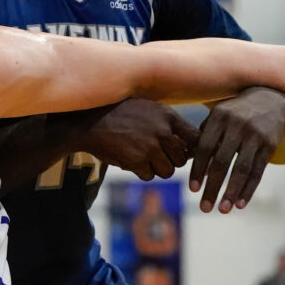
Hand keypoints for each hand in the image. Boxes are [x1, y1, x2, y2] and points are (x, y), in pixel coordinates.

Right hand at [79, 99, 199, 180]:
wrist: (88, 123)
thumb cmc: (119, 115)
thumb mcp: (147, 109)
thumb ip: (168, 123)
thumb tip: (191, 146)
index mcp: (168, 116)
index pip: (195, 138)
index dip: (191, 149)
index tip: (182, 153)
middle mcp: (162, 131)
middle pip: (181, 159)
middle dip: (170, 162)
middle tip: (155, 157)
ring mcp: (150, 146)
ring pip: (167, 171)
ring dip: (156, 169)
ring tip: (142, 159)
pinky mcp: (137, 161)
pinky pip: (149, 176)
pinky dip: (140, 172)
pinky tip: (129, 160)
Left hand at [189, 88, 284, 212]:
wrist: (271, 100)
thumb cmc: (234, 114)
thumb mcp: (217, 119)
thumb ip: (202, 139)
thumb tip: (190, 167)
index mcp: (219, 118)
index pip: (204, 148)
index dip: (197, 170)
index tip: (193, 190)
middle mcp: (237, 126)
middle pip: (222, 162)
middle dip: (213, 187)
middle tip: (204, 208)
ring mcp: (256, 135)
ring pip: (242, 169)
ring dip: (232, 192)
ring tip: (223, 210)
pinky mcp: (270, 144)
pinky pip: (258, 171)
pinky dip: (249, 189)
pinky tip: (240, 204)